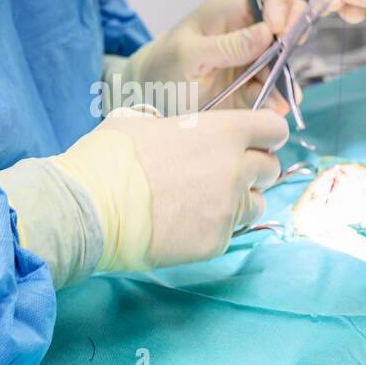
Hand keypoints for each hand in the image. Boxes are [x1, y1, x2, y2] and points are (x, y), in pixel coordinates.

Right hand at [0, 108, 287, 284]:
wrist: (92, 208)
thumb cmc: (111, 157)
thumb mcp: (141, 122)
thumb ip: (175, 127)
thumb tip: (166, 130)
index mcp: (223, 132)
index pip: (274, 128)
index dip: (265, 133)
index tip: (255, 140)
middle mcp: (235, 169)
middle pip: (270, 168)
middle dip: (253, 169)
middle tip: (224, 173)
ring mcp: (227, 209)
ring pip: (255, 204)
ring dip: (238, 201)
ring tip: (203, 201)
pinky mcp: (216, 242)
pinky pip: (228, 232)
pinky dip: (212, 228)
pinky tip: (183, 224)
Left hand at [106, 0, 306, 114]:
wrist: (151, 99)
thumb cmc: (164, 66)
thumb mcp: (188, 55)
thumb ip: (226, 45)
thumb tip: (267, 32)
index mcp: (233, 10)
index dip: (283, 7)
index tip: (277, 31)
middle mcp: (250, 32)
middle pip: (290, 26)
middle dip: (292, 46)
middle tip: (282, 67)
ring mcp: (255, 61)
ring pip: (286, 65)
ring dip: (285, 82)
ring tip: (276, 100)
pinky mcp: (255, 88)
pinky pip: (276, 92)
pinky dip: (277, 101)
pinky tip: (272, 110)